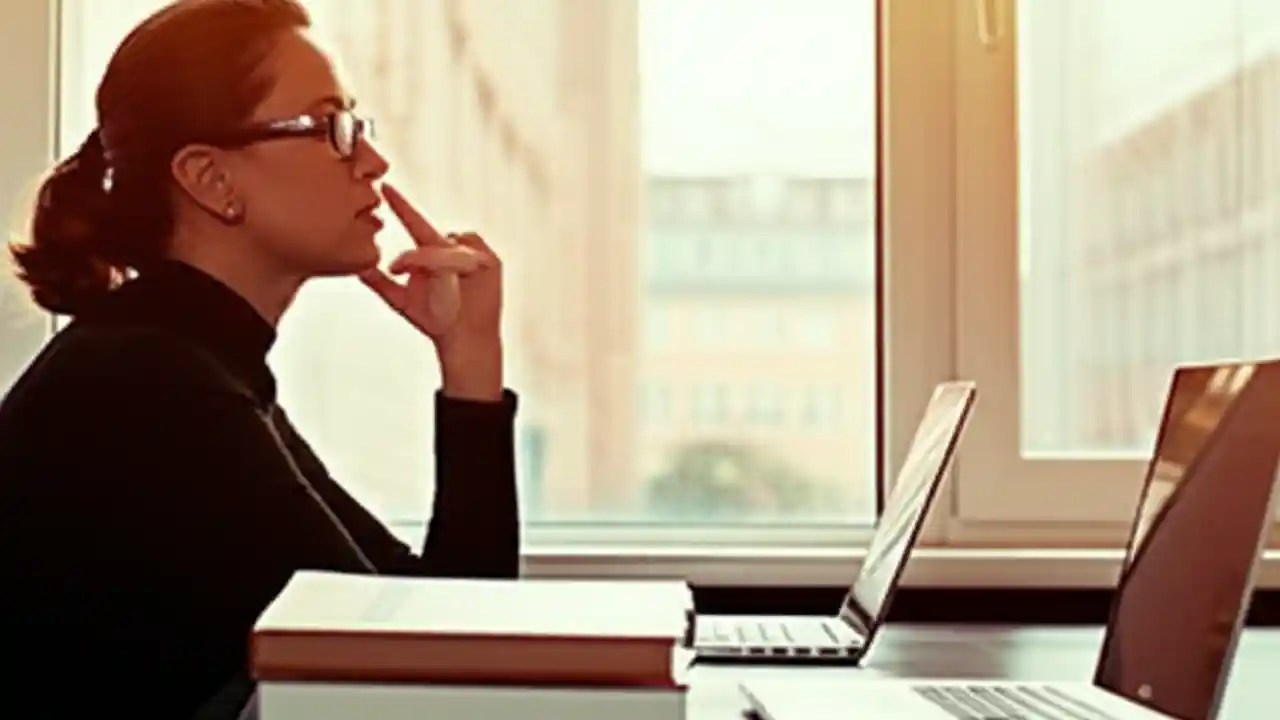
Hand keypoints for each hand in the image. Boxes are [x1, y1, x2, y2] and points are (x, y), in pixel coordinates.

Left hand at [359, 183, 504, 399]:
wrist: (463, 338)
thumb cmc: (434, 321)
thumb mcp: (402, 302)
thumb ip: (380, 284)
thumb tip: (357, 269)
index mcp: (428, 253)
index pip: (413, 222)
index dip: (400, 204)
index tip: (385, 187)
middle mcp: (449, 247)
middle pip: (432, 239)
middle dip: (423, 259)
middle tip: (408, 273)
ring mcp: (471, 251)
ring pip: (453, 246)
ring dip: (446, 265)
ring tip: (450, 288)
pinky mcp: (490, 260)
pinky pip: (474, 253)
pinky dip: (468, 264)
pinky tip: (470, 281)